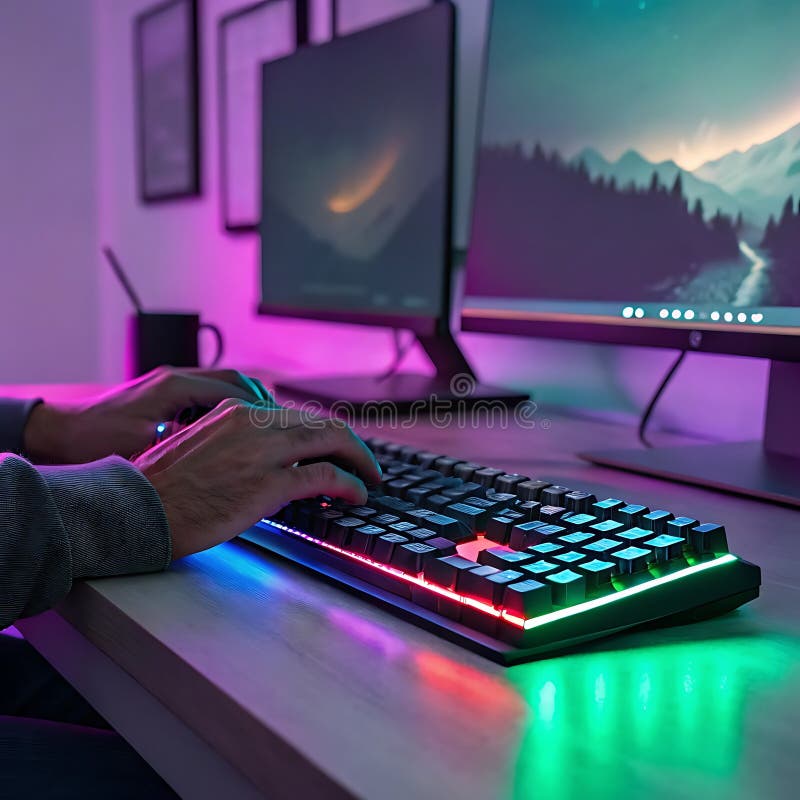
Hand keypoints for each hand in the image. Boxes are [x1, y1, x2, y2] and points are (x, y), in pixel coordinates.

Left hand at [23, 367, 272, 463]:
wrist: (63, 432)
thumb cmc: (97, 439)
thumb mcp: (147, 446)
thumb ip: (187, 443)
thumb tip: (225, 448)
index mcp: (174, 386)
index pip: (233, 386)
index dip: (260, 404)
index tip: (280, 420)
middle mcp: (174, 378)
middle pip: (232, 380)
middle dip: (260, 398)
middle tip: (281, 419)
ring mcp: (169, 384)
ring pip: (220, 385)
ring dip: (244, 400)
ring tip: (264, 422)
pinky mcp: (163, 394)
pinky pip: (205, 393)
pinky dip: (225, 405)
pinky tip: (233, 426)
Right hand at [133, 399, 381, 559]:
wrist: (137, 508)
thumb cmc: (162, 486)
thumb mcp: (199, 444)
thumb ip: (234, 440)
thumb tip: (265, 455)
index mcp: (236, 410)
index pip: (297, 415)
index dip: (325, 432)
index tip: (338, 447)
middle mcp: (254, 422)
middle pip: (322, 422)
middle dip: (351, 442)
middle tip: (365, 462)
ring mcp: (263, 451)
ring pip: (332, 440)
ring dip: (359, 459)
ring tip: (370, 477)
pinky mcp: (269, 483)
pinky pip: (326, 476)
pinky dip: (350, 484)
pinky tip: (357, 495)